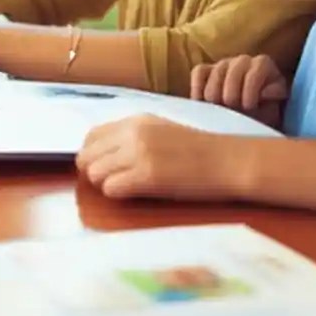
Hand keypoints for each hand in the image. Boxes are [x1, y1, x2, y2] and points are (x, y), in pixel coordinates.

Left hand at [76, 114, 248, 199]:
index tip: (106, 167)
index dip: (93, 156)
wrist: (228, 162)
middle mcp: (133, 133)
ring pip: (95, 174)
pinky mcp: (147, 176)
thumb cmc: (199, 152)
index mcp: (136, 120)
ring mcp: (139, 153)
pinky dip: (118, 194)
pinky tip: (135, 193)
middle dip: (96, 172)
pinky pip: (110, 188)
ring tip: (129, 187)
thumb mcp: (162, 131)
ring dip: (106, 185)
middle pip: (87, 156)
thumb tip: (104, 154)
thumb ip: (133, 137)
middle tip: (116, 181)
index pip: (91, 137)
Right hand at [190, 55, 286, 127]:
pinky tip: (202, 105)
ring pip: (214, 74)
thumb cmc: (265, 110)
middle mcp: (242, 60)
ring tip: (220, 113)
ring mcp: (222, 64)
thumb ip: (274, 96)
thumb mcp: (275, 105)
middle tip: (233, 113)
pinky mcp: (206, 71)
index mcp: (262, 64)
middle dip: (231, 96)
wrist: (253, 115)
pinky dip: (198, 88)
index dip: (250, 90)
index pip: (254, 72)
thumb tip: (265, 92)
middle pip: (232, 73)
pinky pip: (199, 72)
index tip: (249, 107)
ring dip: (216, 97)